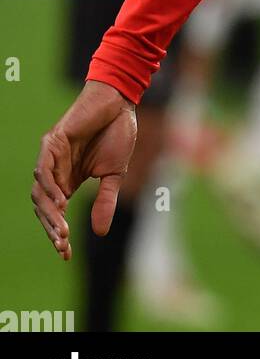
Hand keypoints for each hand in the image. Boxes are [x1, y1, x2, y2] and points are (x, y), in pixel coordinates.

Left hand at [32, 80, 137, 259]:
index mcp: (69, 181)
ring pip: (39, 192)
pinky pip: (43, 169)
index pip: (57, 214)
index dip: (58, 234)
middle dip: (52, 228)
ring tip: (62, 229)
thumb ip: (105, 201)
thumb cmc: (118, 134)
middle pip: (44, 207)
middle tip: (62, 244)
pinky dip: (49, 187)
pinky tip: (62, 202)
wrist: (120, 103)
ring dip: (49, 213)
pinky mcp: (52, 143)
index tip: (65, 255)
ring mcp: (52, 157)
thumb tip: (100, 234)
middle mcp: (56, 172)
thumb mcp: (115, 175)